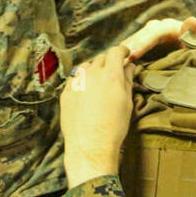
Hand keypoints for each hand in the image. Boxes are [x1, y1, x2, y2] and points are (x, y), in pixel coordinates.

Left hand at [61, 45, 134, 187]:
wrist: (91, 146)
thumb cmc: (114, 127)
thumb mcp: (127, 103)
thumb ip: (128, 80)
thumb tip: (129, 67)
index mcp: (111, 75)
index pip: (115, 52)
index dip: (121, 51)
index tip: (125, 54)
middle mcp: (92, 74)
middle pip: (101, 58)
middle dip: (109, 62)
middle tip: (114, 72)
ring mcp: (77, 82)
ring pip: (86, 67)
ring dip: (94, 70)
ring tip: (99, 83)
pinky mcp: (66, 92)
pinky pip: (75, 79)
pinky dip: (82, 81)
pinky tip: (87, 94)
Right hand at [123, 16, 195, 61]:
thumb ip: (194, 34)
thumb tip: (191, 20)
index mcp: (170, 27)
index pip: (154, 33)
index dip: (143, 43)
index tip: (133, 55)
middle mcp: (158, 28)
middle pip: (141, 36)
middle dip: (130, 48)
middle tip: (118, 61)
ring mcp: (151, 35)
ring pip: (135, 40)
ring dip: (125, 51)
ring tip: (113, 63)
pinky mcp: (147, 44)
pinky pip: (134, 47)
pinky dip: (125, 54)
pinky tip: (116, 64)